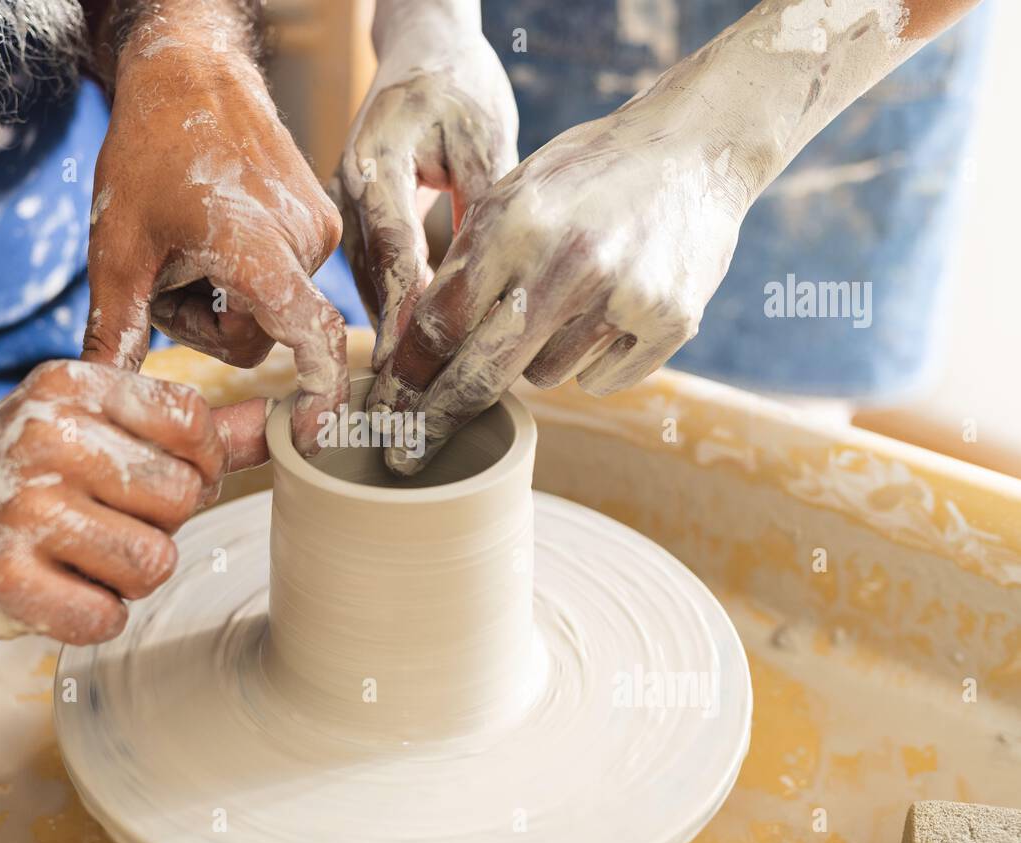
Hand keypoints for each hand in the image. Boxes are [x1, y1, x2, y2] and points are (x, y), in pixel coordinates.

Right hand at [0, 360, 268, 643]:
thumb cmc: (17, 468)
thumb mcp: (90, 424)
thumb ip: (185, 429)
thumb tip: (278, 424)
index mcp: (74, 386)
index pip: (193, 422)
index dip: (199, 464)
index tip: (164, 480)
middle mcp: (49, 438)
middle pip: (184, 499)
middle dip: (161, 524)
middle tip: (106, 520)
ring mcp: (24, 509)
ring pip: (155, 563)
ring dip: (128, 576)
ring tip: (81, 556)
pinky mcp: (2, 577)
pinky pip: (105, 617)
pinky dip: (92, 616)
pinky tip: (57, 589)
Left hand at [83, 24, 346, 454]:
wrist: (191, 74)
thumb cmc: (148, 154)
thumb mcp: (116, 249)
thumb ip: (115, 330)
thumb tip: (102, 398)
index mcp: (256, 246)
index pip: (306, 333)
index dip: (316, 391)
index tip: (317, 435)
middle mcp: (302, 241)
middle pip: (260, 335)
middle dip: (209, 323)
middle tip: (170, 273)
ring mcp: (318, 230)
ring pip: (271, 310)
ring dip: (227, 297)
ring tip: (193, 243)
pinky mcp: (322, 223)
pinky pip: (285, 280)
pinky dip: (248, 274)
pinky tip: (218, 232)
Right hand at [330, 0, 517, 371]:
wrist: (421, 49)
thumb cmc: (459, 84)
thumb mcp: (484, 137)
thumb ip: (486, 206)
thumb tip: (497, 282)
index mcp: (376, 161)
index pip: (391, 249)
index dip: (402, 310)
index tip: (412, 361)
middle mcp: (350, 187)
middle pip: (372, 277)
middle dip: (393, 340)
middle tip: (408, 403)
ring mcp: (348, 204)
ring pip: (369, 282)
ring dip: (393, 333)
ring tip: (413, 395)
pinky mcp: (360, 216)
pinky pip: (376, 272)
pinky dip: (397, 308)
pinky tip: (419, 354)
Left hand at [369, 101, 745, 474]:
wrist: (697, 148)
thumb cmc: (587, 174)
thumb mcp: (514, 193)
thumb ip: (467, 263)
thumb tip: (412, 348)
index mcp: (514, 223)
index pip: (439, 325)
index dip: (405, 381)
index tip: (382, 419)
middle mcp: (566, 262)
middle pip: (481, 373)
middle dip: (436, 420)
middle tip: (407, 457)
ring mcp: (623, 294)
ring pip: (543, 376)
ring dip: (538, 357)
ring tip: (569, 299)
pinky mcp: (670, 321)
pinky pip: (600, 379)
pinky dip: (596, 358)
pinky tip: (613, 307)